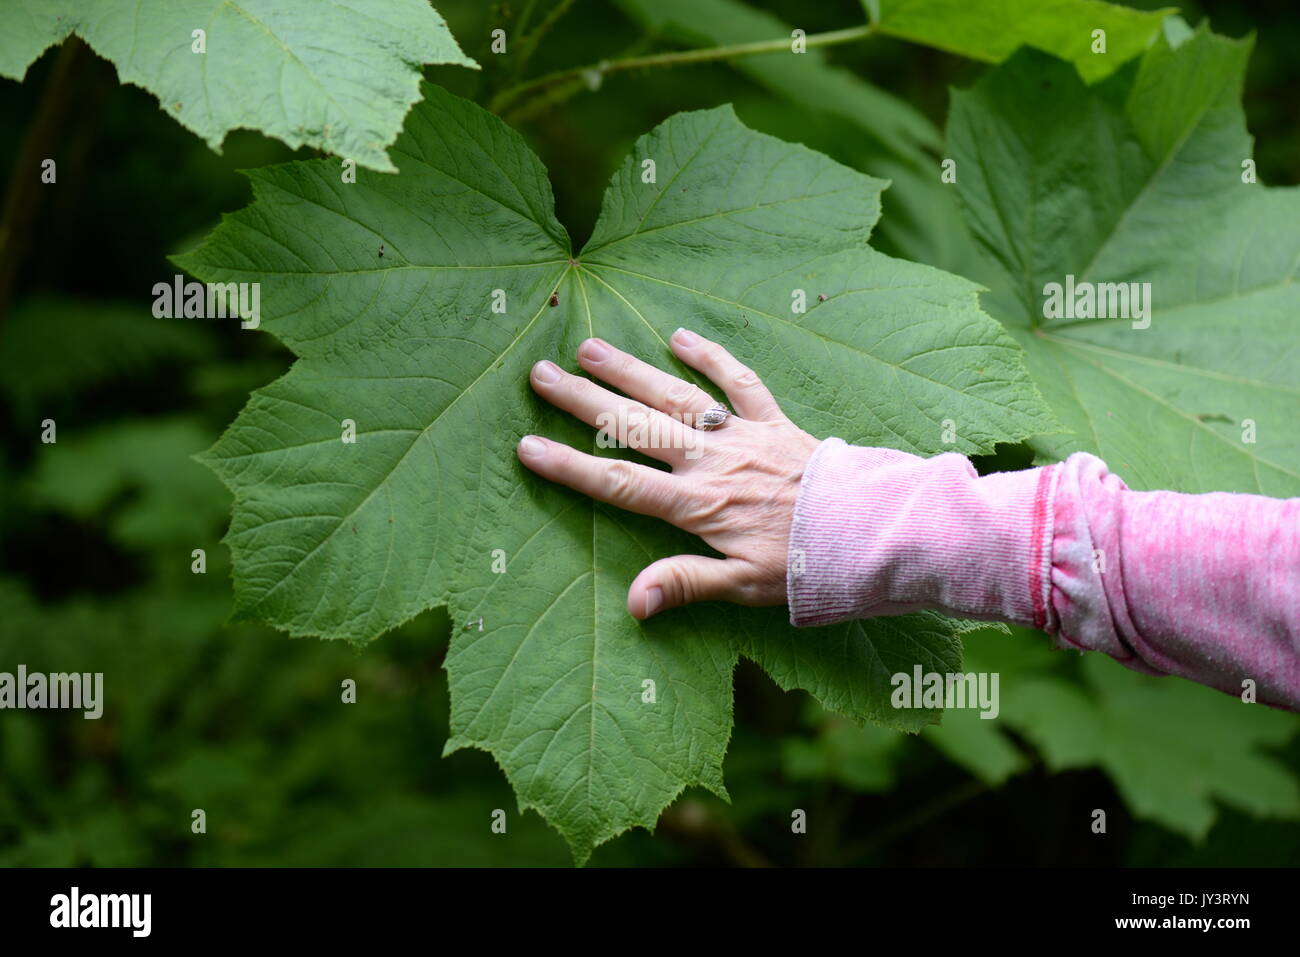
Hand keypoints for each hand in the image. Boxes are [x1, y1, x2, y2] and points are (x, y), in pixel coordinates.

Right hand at [518, 328, 819, 619]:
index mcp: (698, 505)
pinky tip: (681, 336)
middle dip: (584, 401)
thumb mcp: (743, 588)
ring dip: (631, 370)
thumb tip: (631, 602)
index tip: (527, 446)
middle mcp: (712, 461)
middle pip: (636, 426)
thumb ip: (685, 585)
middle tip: (540, 373)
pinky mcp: (774, 422)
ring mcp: (742, 436)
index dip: (570, 466)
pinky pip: (740, 382)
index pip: (619, 484)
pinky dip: (712, 357)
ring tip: (589, 346)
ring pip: (676, 396)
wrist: (873, 532)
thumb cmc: (807, 567)